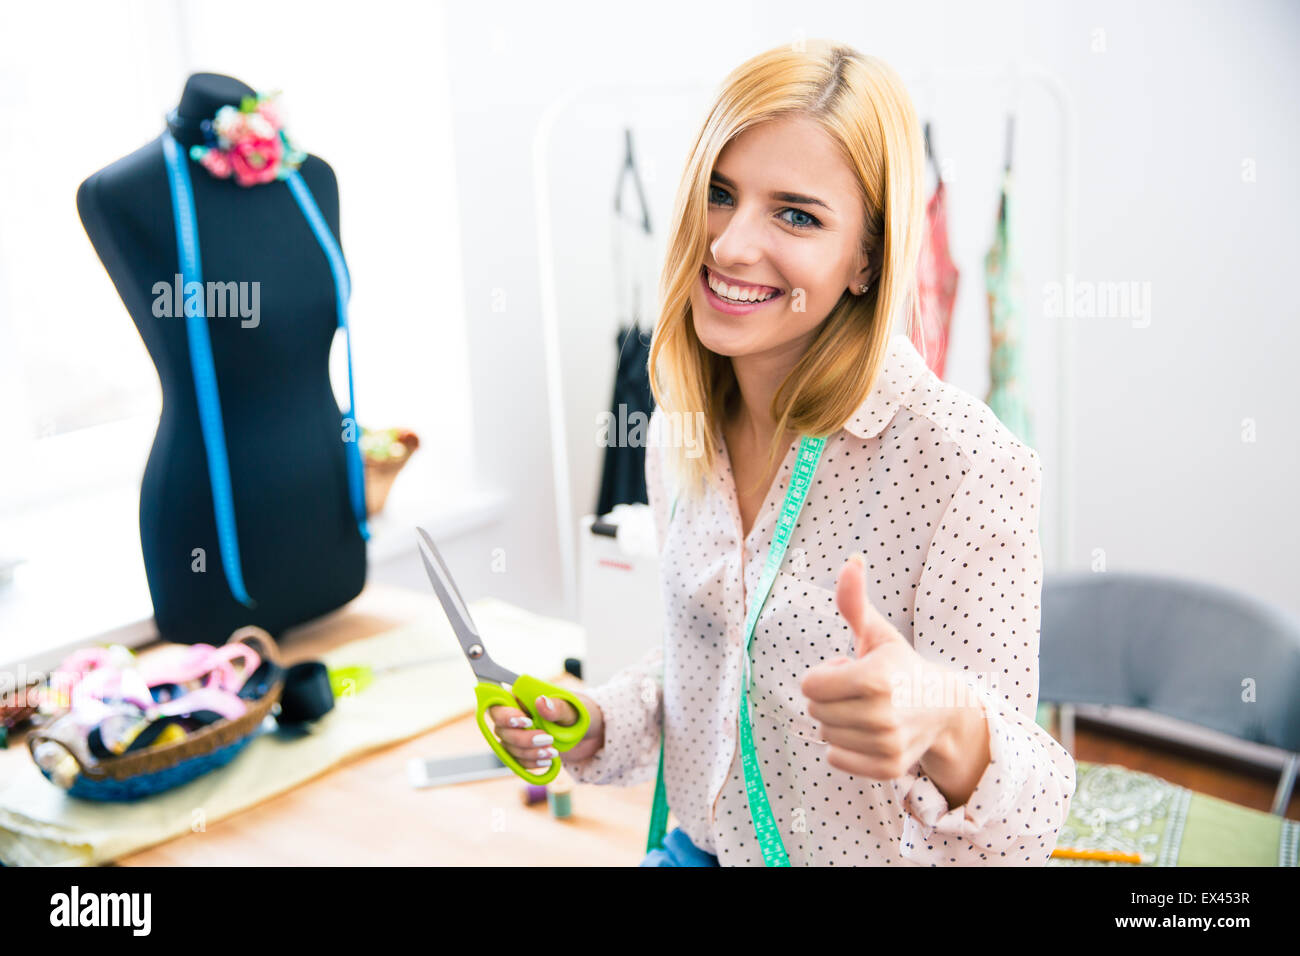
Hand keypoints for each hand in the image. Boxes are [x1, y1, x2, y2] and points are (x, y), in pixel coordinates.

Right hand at [488, 691, 603, 769]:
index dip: (505, 716)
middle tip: (548, 738)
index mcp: (522, 698)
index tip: (527, 722)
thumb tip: (541, 701)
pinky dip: (532, 763)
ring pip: (509, 748)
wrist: (592, 734)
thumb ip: (557, 706)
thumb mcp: (574, 708)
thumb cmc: (582, 713)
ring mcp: (518, 736)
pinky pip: (518, 762)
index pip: (498, 705)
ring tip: (553, 751)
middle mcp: (515, 717)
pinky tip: (549, 760)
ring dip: (529, 753)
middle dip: (523, 738)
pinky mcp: (525, 752)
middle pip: (501, 730)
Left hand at [800, 553, 965, 780]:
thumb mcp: (877, 633)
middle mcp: (881, 715)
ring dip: (838, 721)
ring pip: (825, 734)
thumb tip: (851, 560)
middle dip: (831, 697)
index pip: (809, 686)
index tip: (849, 669)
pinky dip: (844, 747)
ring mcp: (886, 745)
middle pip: (815, 711)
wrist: (943, 708)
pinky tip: (868, 732)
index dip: (825, 675)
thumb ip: (855, 601)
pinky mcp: (887, 768)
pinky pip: (835, 758)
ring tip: (867, 709)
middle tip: (860, 691)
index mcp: (874, 678)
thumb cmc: (900, 666)